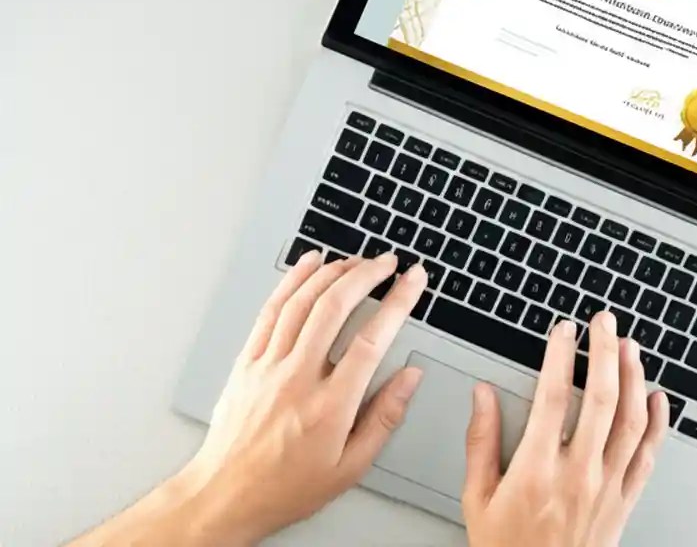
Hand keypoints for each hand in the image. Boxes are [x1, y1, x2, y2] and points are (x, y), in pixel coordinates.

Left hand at [70, 251, 427, 545]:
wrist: (226, 494)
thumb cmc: (287, 486)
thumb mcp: (351, 466)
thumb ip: (385, 417)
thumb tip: (410, 378)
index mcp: (330, 406)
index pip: (371, 340)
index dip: (397, 302)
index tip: (413, 280)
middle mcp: (297, 379)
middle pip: (334, 308)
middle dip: (366, 275)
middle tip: (388, 262)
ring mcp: (268, 366)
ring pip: (301, 302)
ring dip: (333, 272)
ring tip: (357, 259)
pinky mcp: (247, 362)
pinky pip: (270, 311)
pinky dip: (292, 281)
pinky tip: (309, 264)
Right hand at [463, 311, 669, 546]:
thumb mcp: (477, 499)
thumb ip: (482, 442)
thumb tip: (482, 395)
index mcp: (537, 471)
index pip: (554, 397)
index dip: (561, 356)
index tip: (563, 331)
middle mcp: (578, 476)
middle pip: (602, 399)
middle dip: (604, 352)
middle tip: (604, 323)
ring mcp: (607, 488)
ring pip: (632, 422)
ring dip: (633, 378)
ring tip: (629, 347)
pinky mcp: (624, 502)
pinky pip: (648, 456)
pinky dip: (658, 423)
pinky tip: (657, 398)